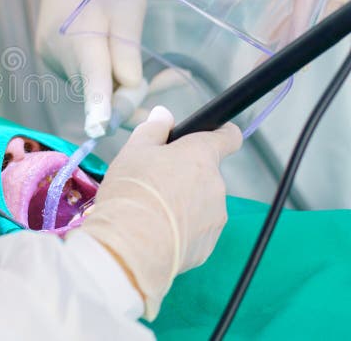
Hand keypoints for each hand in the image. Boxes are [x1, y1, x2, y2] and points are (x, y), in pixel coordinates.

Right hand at [11, 0, 145, 136]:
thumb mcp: (129, 3)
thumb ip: (128, 47)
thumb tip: (129, 86)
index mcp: (81, 34)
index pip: (93, 76)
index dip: (99, 105)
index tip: (99, 129)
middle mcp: (59, 53)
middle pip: (96, 90)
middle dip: (126, 94)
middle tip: (165, 81)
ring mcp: (50, 60)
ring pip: (90, 86)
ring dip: (114, 83)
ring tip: (127, 52)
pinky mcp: (50, 62)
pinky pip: (82, 78)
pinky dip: (100, 75)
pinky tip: (105, 51)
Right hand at [77, 106, 241, 318]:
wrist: (131, 245)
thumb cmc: (132, 191)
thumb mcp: (133, 152)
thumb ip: (153, 130)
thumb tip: (165, 114)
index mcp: (200, 155)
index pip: (228, 137)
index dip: (222, 133)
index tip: (216, 134)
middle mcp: (216, 185)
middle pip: (205, 174)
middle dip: (186, 175)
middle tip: (154, 183)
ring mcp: (216, 217)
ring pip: (202, 203)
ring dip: (184, 203)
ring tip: (151, 212)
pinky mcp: (208, 245)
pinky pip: (197, 230)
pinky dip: (182, 228)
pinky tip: (157, 232)